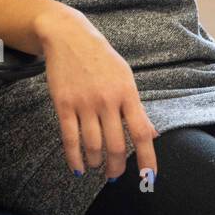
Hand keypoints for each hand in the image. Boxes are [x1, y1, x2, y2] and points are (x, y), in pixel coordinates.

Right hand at [35, 6, 159, 181]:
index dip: (146, 158)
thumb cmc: (101, 59)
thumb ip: (137, 108)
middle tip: (114, 176)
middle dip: (116, 167)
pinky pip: (70, 138)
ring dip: (97, 162)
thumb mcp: (125, 78)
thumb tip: (150, 135)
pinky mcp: (64, 104)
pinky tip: (79, 169)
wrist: (69, 37)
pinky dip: (74, 158)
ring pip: (93, 145)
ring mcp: (84, 103)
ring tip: (98, 167)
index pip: (141, 132)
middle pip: (116, 145)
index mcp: (127, 93)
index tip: (149, 178)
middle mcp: (107, 100)